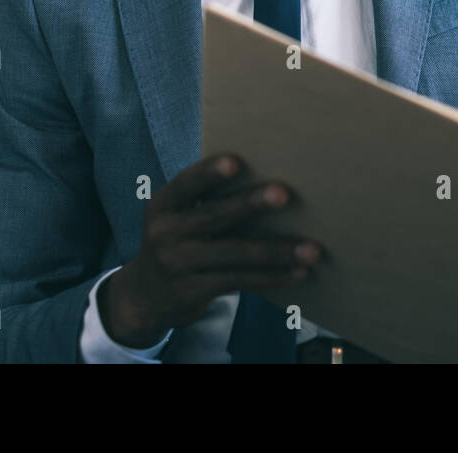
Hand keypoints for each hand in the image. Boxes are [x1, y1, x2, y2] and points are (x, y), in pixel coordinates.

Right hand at [98, 152, 320, 348]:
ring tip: (313, 250)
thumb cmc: (179, 240)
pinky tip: (299, 273)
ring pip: (235, 256)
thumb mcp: (178, 216)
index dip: (209, 173)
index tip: (236, 161)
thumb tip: (270, 181)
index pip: (185, 184)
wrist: (144, 296)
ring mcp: (178, 265)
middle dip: (251, 204)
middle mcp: (165, 233)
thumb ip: (207, 199)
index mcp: (163, 205)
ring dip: (277, 252)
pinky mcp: (193, 292)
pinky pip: (240, 281)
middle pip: (214, 216)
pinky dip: (272, 277)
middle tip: (284, 194)